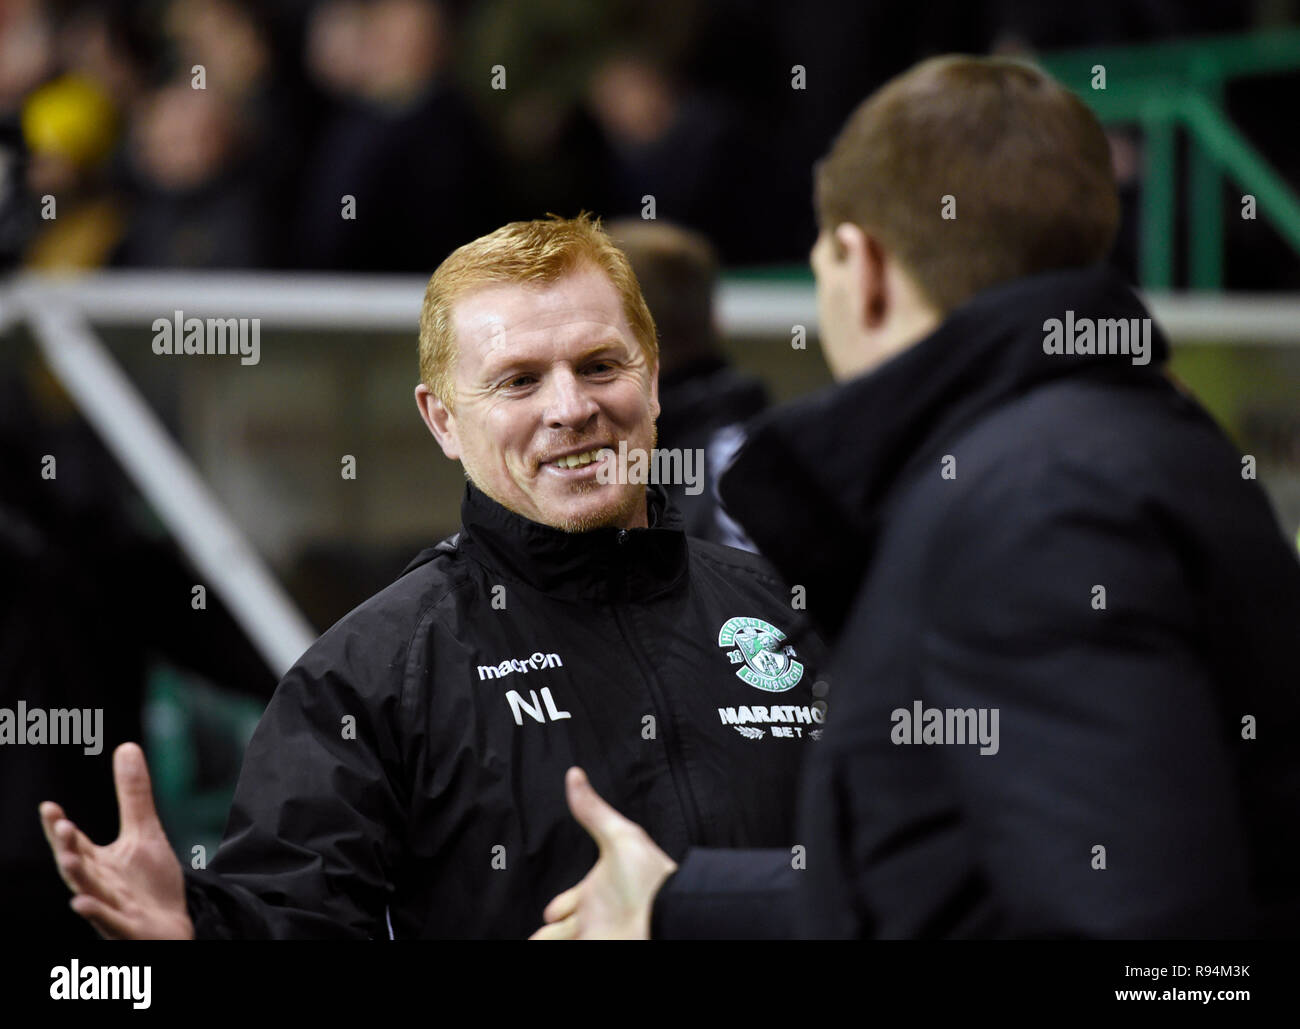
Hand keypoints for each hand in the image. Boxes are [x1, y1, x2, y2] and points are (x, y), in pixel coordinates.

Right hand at [39, 742, 193, 939]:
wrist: (170, 930)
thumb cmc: (149, 885)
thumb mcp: (144, 833)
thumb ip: (133, 796)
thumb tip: (127, 746)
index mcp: (99, 864)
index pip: (76, 844)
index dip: (61, 828)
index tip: (49, 806)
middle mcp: (99, 887)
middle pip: (79, 867)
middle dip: (67, 847)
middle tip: (61, 825)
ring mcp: (112, 910)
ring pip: (90, 894)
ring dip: (78, 878)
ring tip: (68, 858)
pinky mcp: (129, 929)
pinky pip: (111, 924)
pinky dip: (98, 915)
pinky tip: (82, 905)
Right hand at [530, 767, 676, 939]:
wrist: (667, 914)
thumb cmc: (649, 876)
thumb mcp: (619, 836)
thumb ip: (593, 810)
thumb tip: (575, 774)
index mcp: (595, 891)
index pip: (565, 905)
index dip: (557, 908)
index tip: (551, 911)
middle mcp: (593, 917)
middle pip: (557, 930)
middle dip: (546, 934)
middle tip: (540, 937)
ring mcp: (595, 935)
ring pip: (558, 942)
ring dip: (548, 942)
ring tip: (539, 944)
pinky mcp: (597, 946)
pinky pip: (568, 951)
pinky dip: (560, 947)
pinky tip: (558, 945)